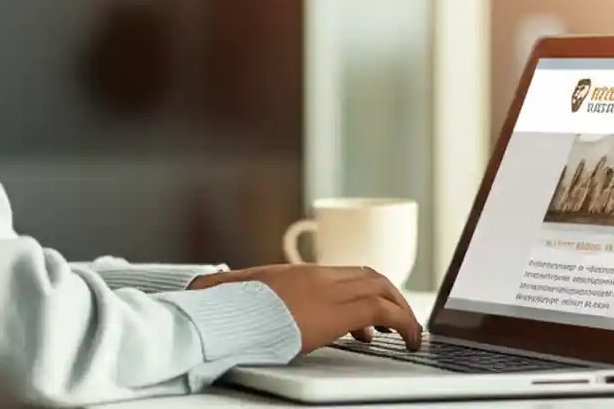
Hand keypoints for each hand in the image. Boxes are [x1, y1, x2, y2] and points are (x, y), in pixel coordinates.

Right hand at [188, 264, 421, 353]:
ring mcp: (328, 292)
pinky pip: (385, 312)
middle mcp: (317, 277)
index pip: (343, 273)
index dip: (363, 291)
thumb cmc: (222, 310)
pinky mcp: (338, 313)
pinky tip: (409, 340)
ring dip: (402, 310)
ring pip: (382, 289)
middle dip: (390, 297)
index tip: (367, 322)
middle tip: (398, 323)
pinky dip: (405, 323)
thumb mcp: (228, 296)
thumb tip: (204, 288)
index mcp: (296, 275)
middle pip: (370, 276)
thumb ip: (231, 292)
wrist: (223, 316)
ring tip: (409, 334)